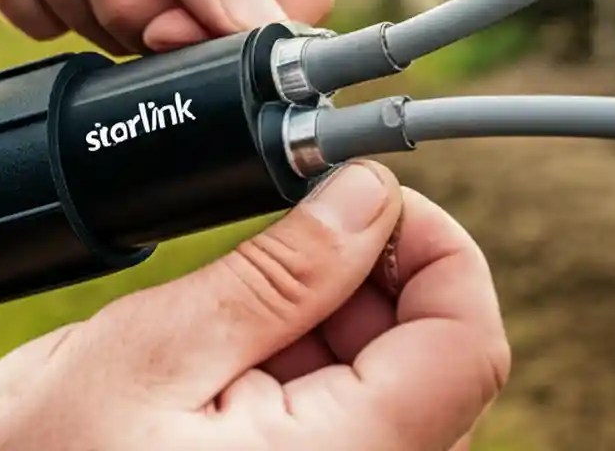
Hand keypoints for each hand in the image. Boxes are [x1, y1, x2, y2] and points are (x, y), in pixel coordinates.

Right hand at [0, 162, 509, 450]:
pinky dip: (292, 365)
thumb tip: (364, 196)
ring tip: (219, 319)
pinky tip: (220, 359)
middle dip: (363, 280)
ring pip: (383, 386)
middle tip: (268, 246)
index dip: (438, 248)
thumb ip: (274, 275)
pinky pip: (335, 420)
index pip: (466, 344)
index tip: (365, 196)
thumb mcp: (148, 354)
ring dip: (321, 322)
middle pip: (431, 360)